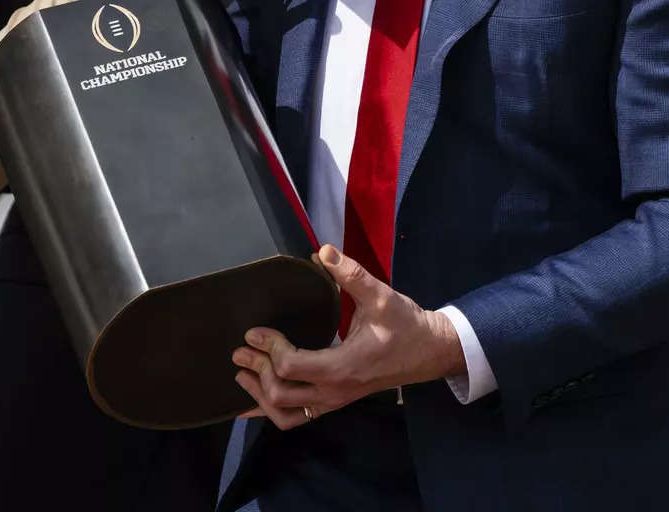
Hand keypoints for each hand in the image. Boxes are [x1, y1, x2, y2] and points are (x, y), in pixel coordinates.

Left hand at [231, 245, 464, 429]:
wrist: (429, 352)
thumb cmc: (405, 325)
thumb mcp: (381, 295)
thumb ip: (351, 274)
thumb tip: (323, 251)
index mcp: (343, 366)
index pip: (292, 366)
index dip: (268, 348)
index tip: (254, 331)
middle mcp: (335, 391)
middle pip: (281, 394)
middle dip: (256, 371)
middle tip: (239, 350)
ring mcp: (334, 401)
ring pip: (286, 414)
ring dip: (259, 396)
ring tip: (242, 374)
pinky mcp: (334, 401)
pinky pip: (297, 417)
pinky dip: (271, 410)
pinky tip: (254, 399)